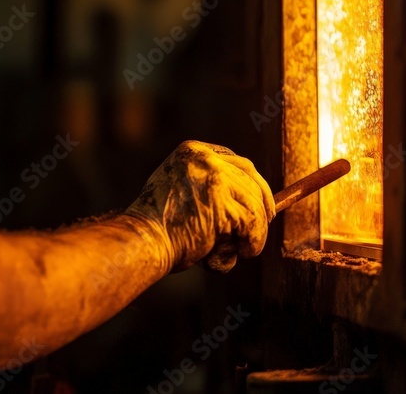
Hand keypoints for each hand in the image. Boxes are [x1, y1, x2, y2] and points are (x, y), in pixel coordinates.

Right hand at [125, 140, 274, 272]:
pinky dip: (253, 242)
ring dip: (254, 231)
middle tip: (262, 226)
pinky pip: (254, 225)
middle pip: (251, 179)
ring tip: (240, 249)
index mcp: (192, 151)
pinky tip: (239, 253)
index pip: (237, 162)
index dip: (254, 183)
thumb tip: (247, 201)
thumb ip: (206, 188)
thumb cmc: (158, 225)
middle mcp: (205, 159)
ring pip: (255, 205)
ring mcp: (215, 180)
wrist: (143, 240)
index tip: (260, 200)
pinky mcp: (222, 205)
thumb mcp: (180, 190)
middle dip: (261, 205)